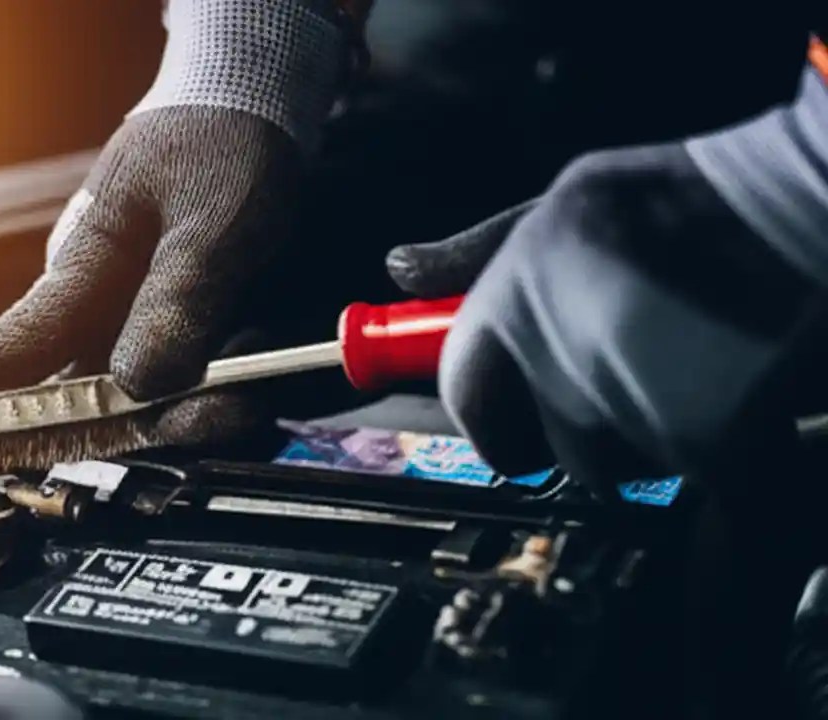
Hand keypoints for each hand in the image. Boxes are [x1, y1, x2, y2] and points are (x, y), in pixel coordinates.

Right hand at [0, 0, 346, 446]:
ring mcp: (144, 330)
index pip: (25, 331)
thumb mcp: (214, 217)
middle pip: (90, 396)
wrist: (260, 115)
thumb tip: (138, 384)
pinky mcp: (193, 342)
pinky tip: (267, 363)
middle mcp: (104, 312)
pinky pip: (205, 392)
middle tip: (214, 417)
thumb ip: (181, 298)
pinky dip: (238, 393)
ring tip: (257, 360)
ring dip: (205, 408)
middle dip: (144, 427)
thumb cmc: (222, 149)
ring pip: (153, 405)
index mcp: (90, 267)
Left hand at [410, 141, 826, 492]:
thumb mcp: (566, 204)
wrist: (806, 205)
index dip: (490, 417)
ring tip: (685, 377)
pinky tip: (730, 394)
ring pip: (610, 471)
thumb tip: (401, 270)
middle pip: (540, 448)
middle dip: (573, 439)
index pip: (464, 396)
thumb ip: (477, 253)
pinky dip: (713, 457)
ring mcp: (628, 400)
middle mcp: (558, 351)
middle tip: (623, 393)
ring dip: (643, 446)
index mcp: (514, 295)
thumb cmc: (689, 198)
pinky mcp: (702, 441)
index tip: (513, 420)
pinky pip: (686, 479)